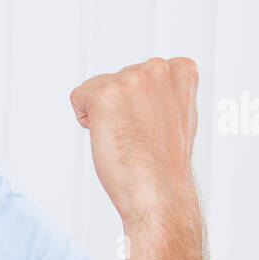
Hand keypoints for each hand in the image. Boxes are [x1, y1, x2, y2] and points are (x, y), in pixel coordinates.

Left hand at [70, 56, 198, 227]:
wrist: (158, 190)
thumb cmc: (164, 162)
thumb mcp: (179, 115)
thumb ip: (164, 92)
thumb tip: (149, 87)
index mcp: (180, 70)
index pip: (140, 73)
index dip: (138, 103)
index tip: (151, 126)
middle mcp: (157, 68)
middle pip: (116, 79)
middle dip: (120, 107)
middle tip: (138, 135)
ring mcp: (131, 79)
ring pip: (96, 88)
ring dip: (102, 114)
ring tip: (126, 137)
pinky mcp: (104, 94)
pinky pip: (78, 98)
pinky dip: (85, 120)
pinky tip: (108, 136)